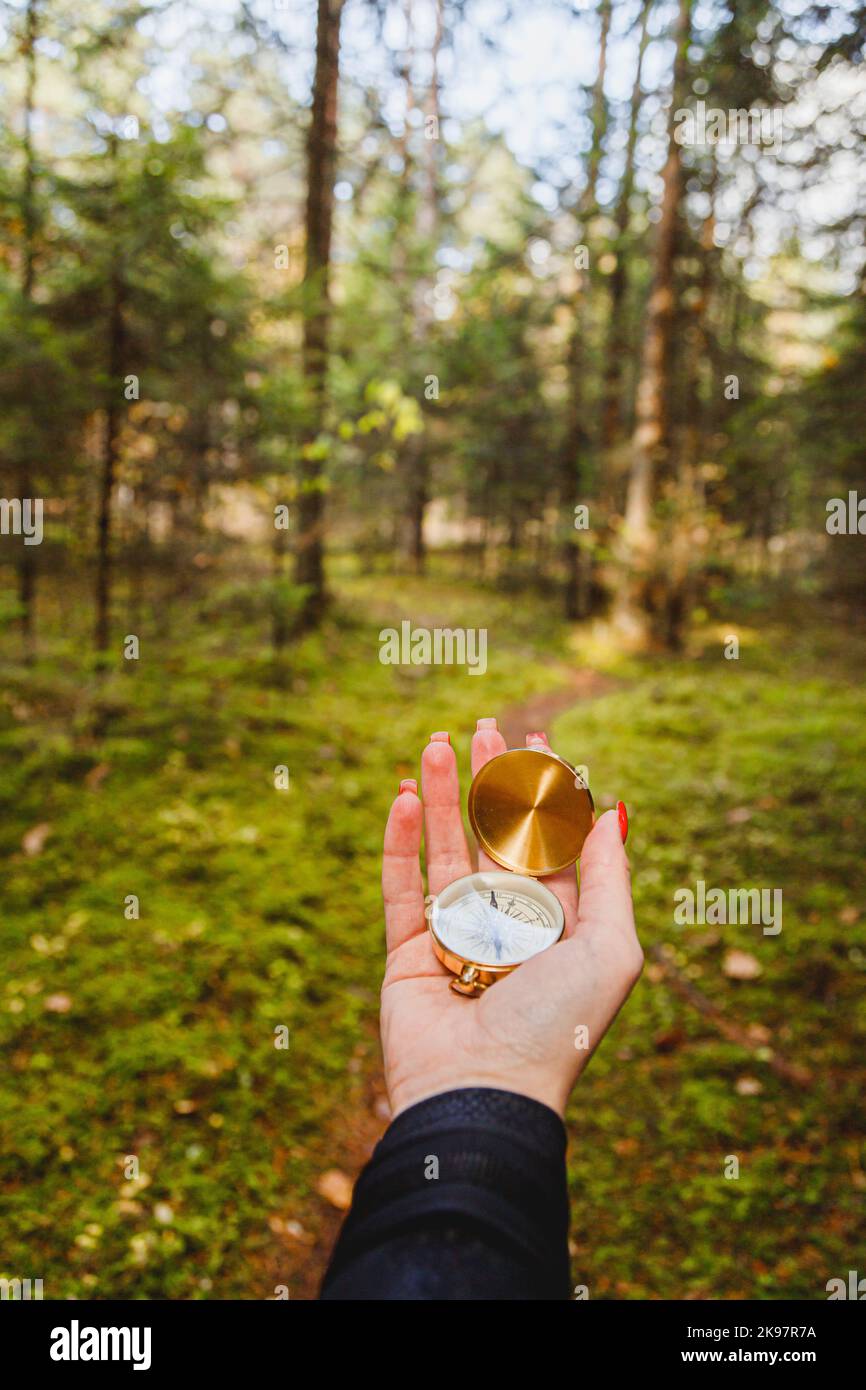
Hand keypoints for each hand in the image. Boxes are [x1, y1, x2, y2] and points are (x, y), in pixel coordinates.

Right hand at [380, 721, 642, 1118]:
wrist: (484, 1094)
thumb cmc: (556, 1025)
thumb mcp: (610, 949)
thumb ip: (607, 879)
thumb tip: (612, 811)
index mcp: (559, 922)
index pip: (549, 839)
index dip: (544, 788)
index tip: (538, 736)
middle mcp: (507, 922)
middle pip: (495, 834)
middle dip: (491, 779)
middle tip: (483, 726)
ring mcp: (455, 934)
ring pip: (446, 849)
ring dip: (443, 794)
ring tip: (437, 741)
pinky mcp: (407, 951)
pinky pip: (401, 886)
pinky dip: (401, 841)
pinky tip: (407, 795)